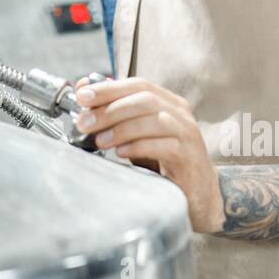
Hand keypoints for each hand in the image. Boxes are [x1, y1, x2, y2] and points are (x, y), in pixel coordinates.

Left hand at [74, 76, 224, 233]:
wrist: (197, 194)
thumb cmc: (163, 162)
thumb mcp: (137, 135)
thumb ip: (116, 115)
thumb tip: (84, 93)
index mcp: (168, 102)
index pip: (137, 84)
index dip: (108, 88)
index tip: (82, 96)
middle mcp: (180, 112)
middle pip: (144, 99)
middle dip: (110, 108)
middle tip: (85, 122)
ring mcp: (187, 133)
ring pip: (154, 120)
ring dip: (122, 128)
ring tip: (100, 141)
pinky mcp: (189, 156)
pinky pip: (164, 146)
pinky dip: (139, 147)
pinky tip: (121, 153)